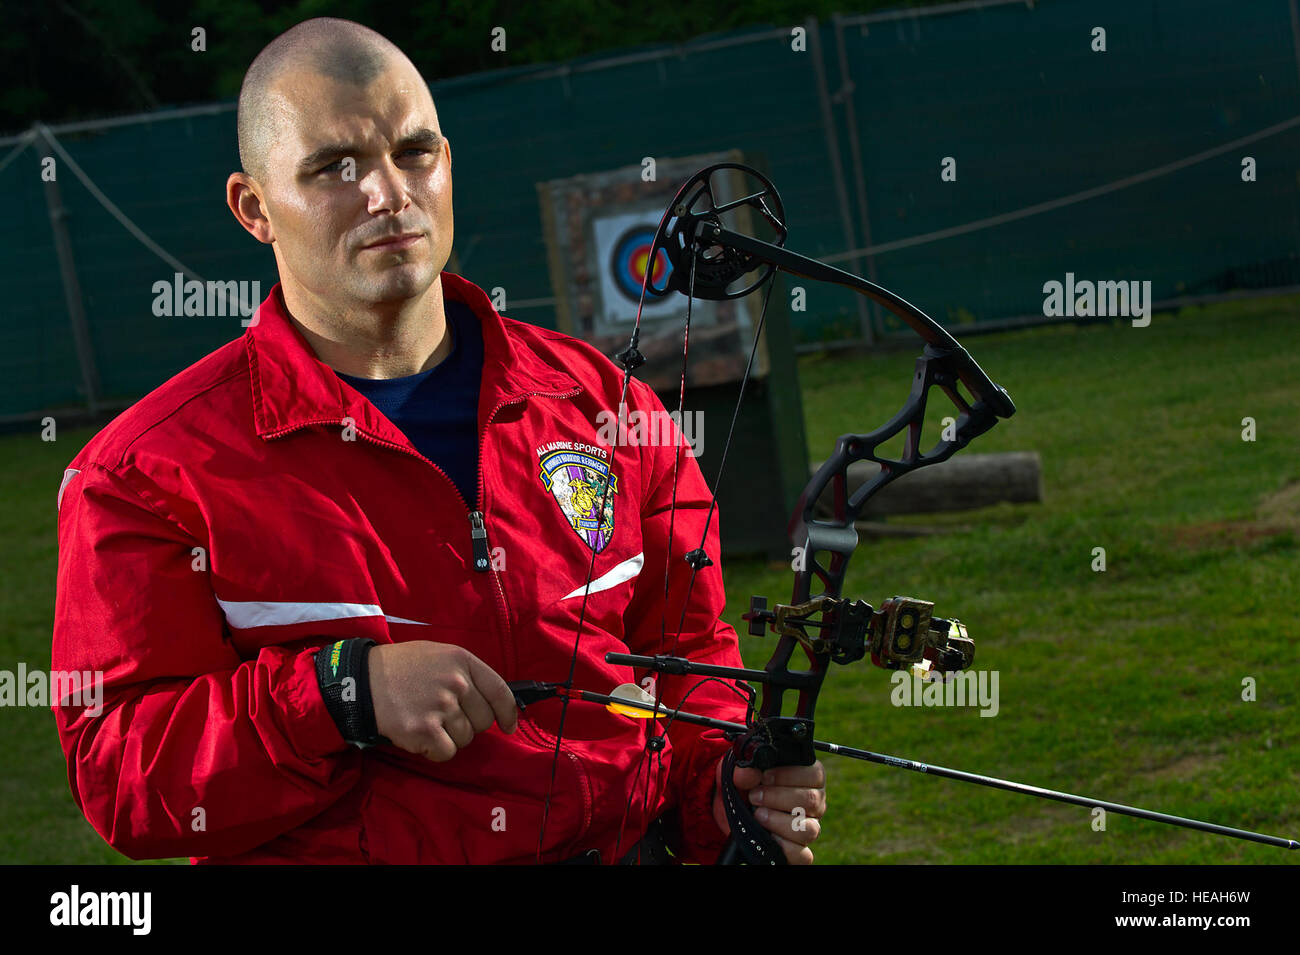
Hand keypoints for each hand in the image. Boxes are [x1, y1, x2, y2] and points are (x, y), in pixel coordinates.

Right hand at [368, 641, 517, 760]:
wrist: (362, 680)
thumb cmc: (402, 668)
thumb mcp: (439, 655)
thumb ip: (467, 674)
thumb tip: (492, 703)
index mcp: (462, 661)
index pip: (500, 691)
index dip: (508, 713)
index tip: (508, 726)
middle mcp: (456, 683)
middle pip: (483, 721)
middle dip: (468, 724)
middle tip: (444, 717)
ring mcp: (441, 707)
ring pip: (465, 739)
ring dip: (449, 737)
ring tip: (426, 721)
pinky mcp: (424, 731)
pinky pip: (447, 753)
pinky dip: (435, 750)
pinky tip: (419, 735)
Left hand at [712, 755, 825, 863]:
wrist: (733, 816)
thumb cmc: (745, 789)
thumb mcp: (739, 774)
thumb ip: (742, 770)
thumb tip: (748, 773)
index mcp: (808, 780)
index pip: (815, 774)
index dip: (788, 775)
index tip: (764, 777)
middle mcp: (814, 804)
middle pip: (812, 801)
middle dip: (778, 797)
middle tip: (755, 796)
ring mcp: (809, 829)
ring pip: (810, 829)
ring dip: (778, 821)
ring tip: (758, 815)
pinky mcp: (800, 852)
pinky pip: (803, 856)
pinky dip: (782, 847)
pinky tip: (766, 835)